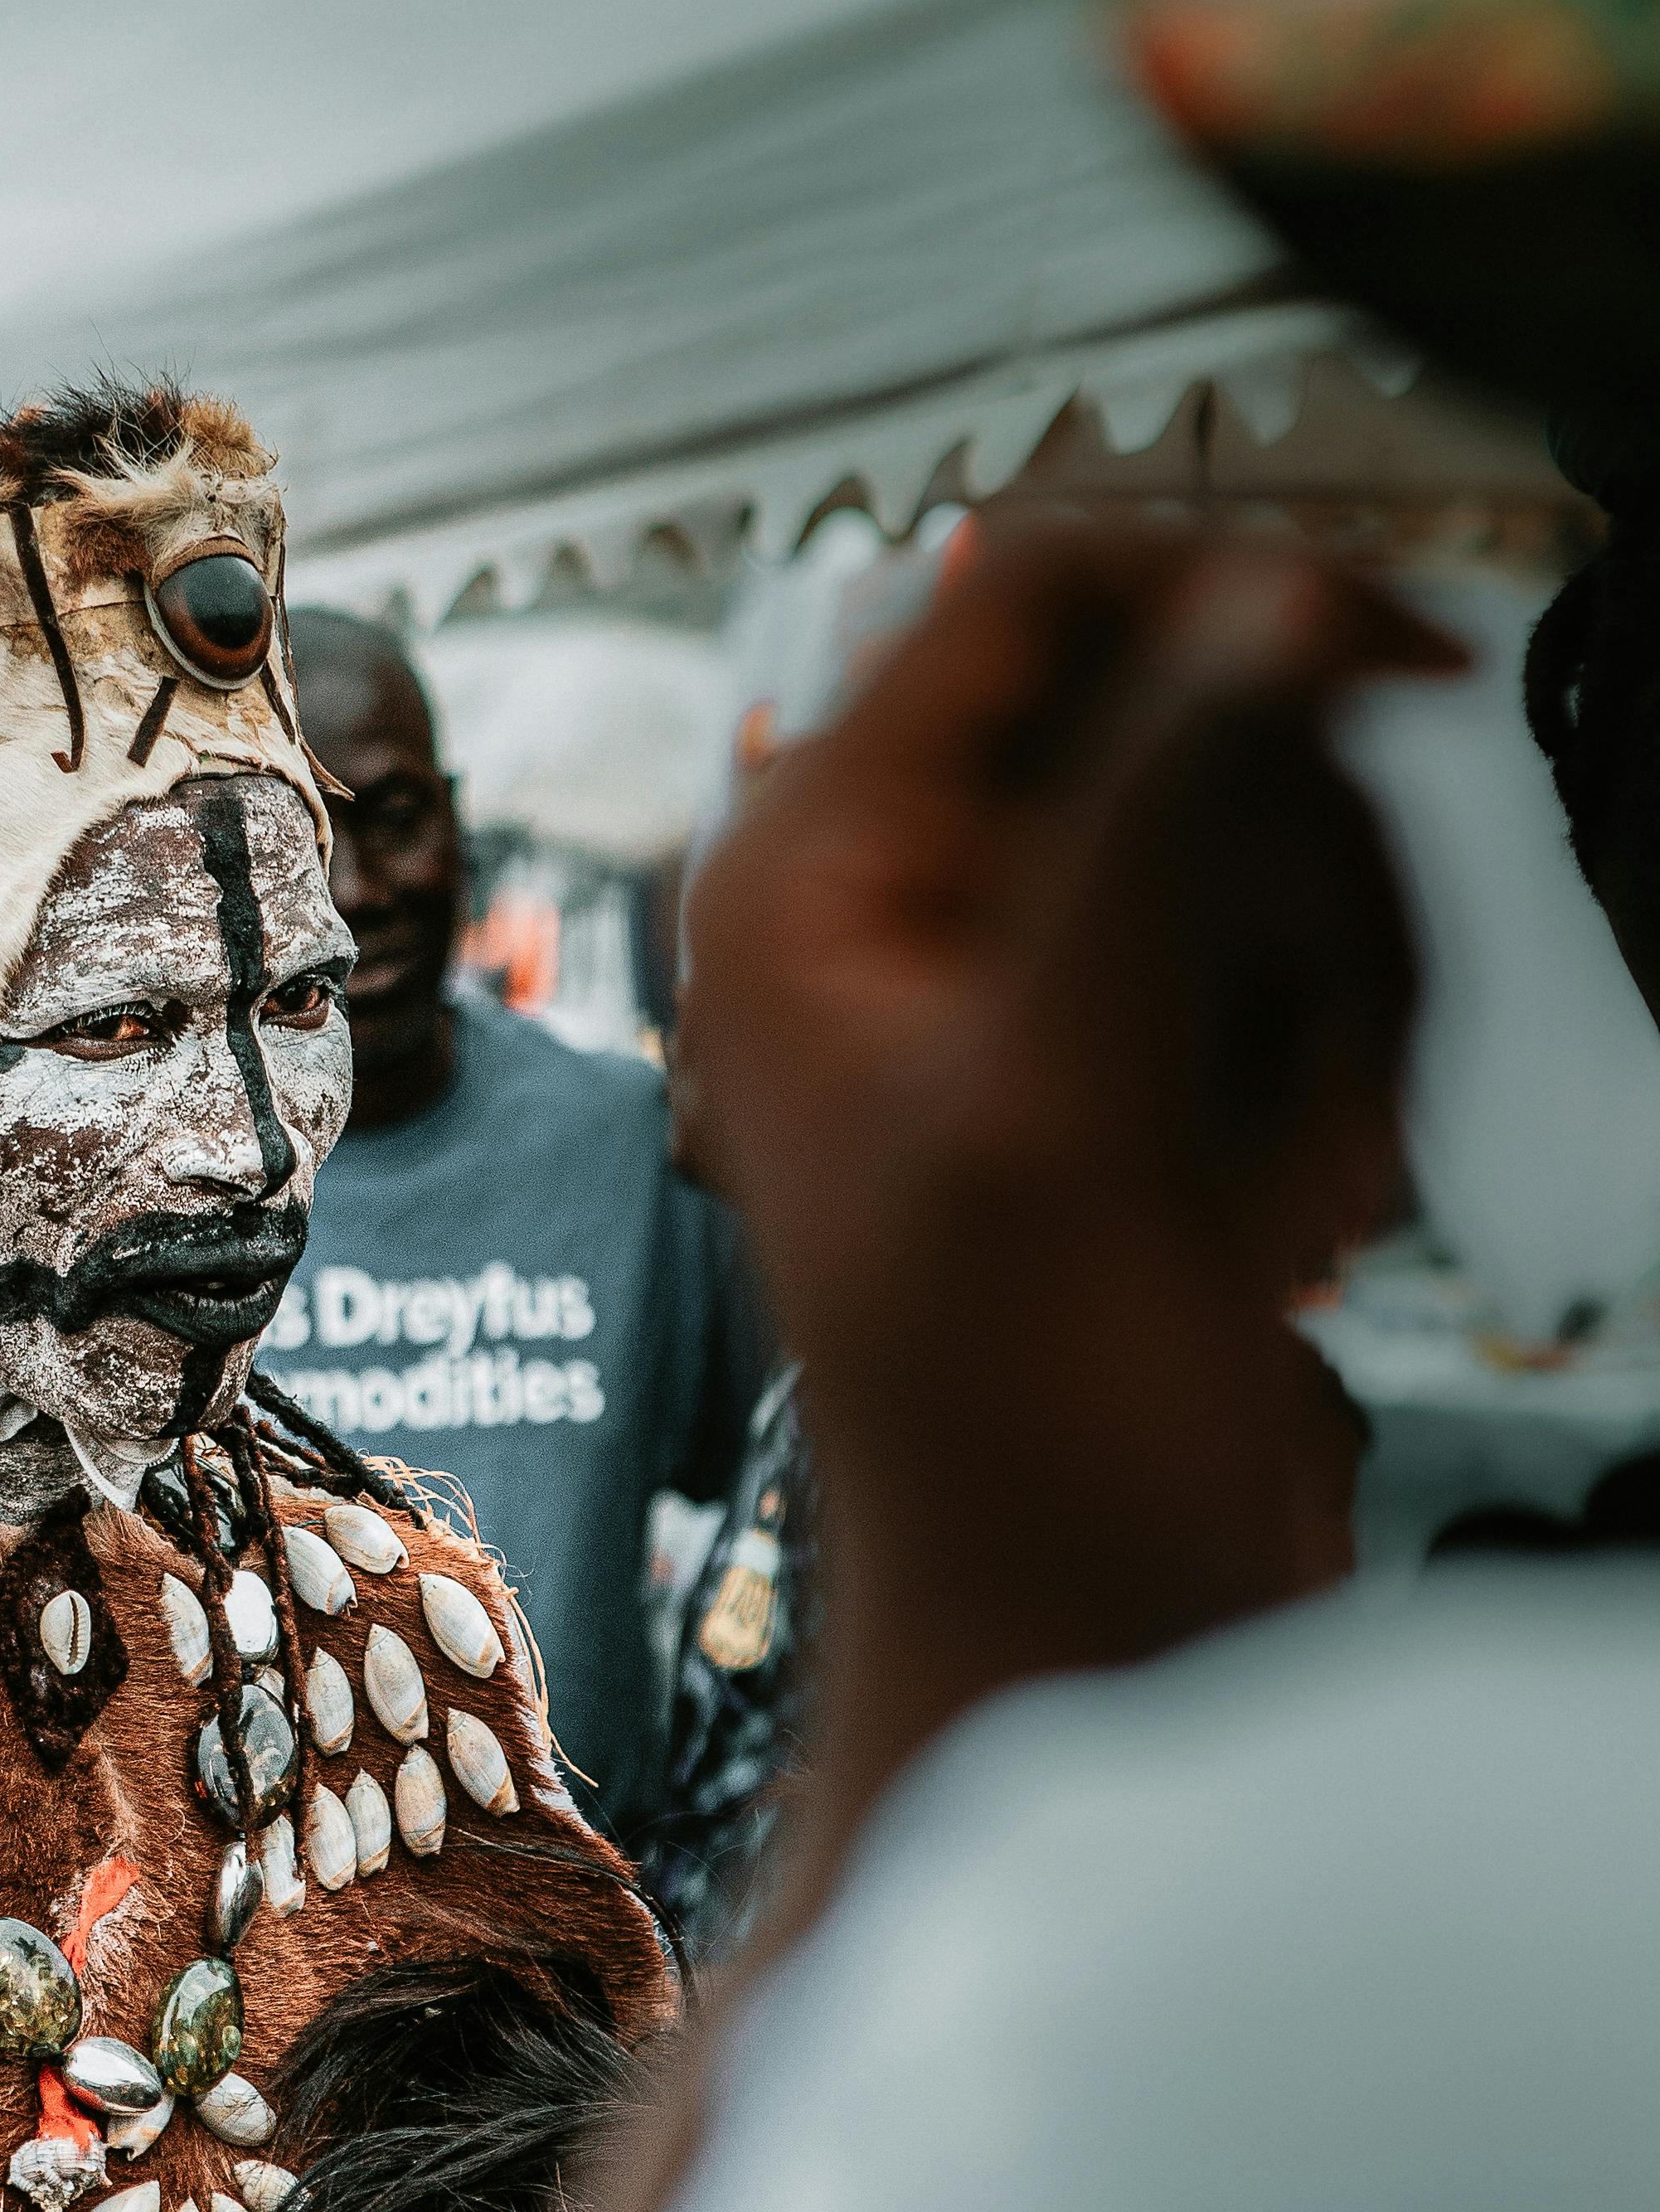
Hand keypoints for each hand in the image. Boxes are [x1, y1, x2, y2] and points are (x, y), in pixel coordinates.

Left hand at [675, 525, 1462, 1868]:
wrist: (1066, 1620)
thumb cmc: (1012, 1418)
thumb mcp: (1065, 1090)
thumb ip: (1153, 818)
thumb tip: (1261, 599)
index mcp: (807, 868)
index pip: (1030, 591)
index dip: (1230, 596)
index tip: (1404, 662)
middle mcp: (895, 900)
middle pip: (1184, 712)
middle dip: (1289, 890)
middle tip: (1285, 1070)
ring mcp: (1012, 984)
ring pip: (1262, 839)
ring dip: (1324, 1008)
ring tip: (1271, 1184)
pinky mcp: (1117, 1064)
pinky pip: (1286, 961)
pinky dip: (1326, 1073)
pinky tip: (1277, 1211)